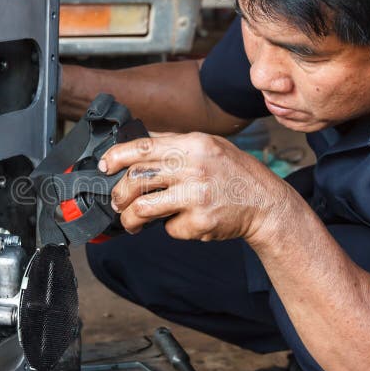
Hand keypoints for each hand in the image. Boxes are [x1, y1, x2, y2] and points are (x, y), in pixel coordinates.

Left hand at [99, 132, 292, 241]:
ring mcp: (197, 196)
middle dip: (119, 194)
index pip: (144, 147)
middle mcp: (193, 168)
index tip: (103, 165)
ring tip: (131, 223)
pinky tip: (184, 222)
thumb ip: (175, 144)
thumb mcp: (209, 146)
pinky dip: (171, 228)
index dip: (117, 156)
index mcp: (193, 145)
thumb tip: (138, 143)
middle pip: (137, 179)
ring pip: (144, 209)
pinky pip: (170, 228)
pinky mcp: (200, 222)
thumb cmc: (233, 173)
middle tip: (117, 202)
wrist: (266, 204)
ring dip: (130, 219)